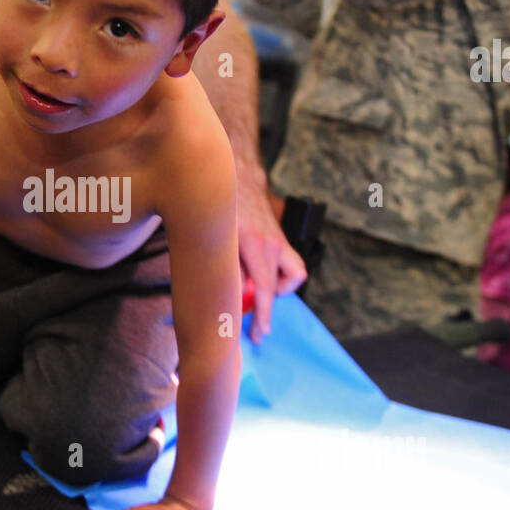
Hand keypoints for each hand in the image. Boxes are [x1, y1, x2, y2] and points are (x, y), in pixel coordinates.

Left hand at [237, 170, 305, 341]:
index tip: (261, 333)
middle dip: (267, 311)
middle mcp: (272, 243)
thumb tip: (226, 293)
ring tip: (258, 291)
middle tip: (258, 329)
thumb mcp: (216, 238)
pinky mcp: (282, 238)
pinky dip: (281, 275)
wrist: (238, 177)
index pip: (264, 286)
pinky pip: (291, 265)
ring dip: (278, 288)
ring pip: (294, 276)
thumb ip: (224, 264)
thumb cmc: (220, 209)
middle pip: (279, 288)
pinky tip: (263, 274)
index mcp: (253, 243)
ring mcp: (280, 240)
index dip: (262, 313)